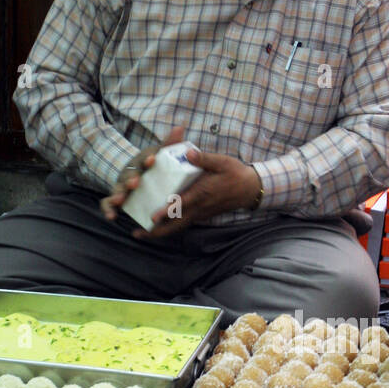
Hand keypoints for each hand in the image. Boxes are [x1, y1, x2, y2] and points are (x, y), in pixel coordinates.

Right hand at [100, 124, 184, 221]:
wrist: (134, 173)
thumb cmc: (151, 165)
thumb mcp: (160, 154)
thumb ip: (169, 144)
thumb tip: (180, 127)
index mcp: (141, 162)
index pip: (143, 159)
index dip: (147, 160)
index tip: (151, 160)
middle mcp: (129, 173)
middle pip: (128, 175)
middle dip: (131, 179)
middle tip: (135, 183)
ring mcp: (121, 186)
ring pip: (118, 189)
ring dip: (118, 194)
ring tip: (120, 200)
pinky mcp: (115, 198)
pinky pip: (108, 204)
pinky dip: (108, 209)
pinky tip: (111, 216)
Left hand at [135, 147, 261, 239]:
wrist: (250, 189)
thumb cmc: (235, 173)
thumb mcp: (222, 162)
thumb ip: (204, 158)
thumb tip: (188, 153)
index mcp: (202, 193)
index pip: (182, 204)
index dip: (167, 211)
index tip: (154, 217)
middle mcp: (200, 207)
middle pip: (177, 224)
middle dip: (158, 231)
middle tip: (138, 234)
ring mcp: (200, 213)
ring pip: (179, 226)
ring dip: (162, 232)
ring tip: (143, 234)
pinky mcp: (201, 215)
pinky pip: (184, 223)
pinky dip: (170, 227)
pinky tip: (159, 226)